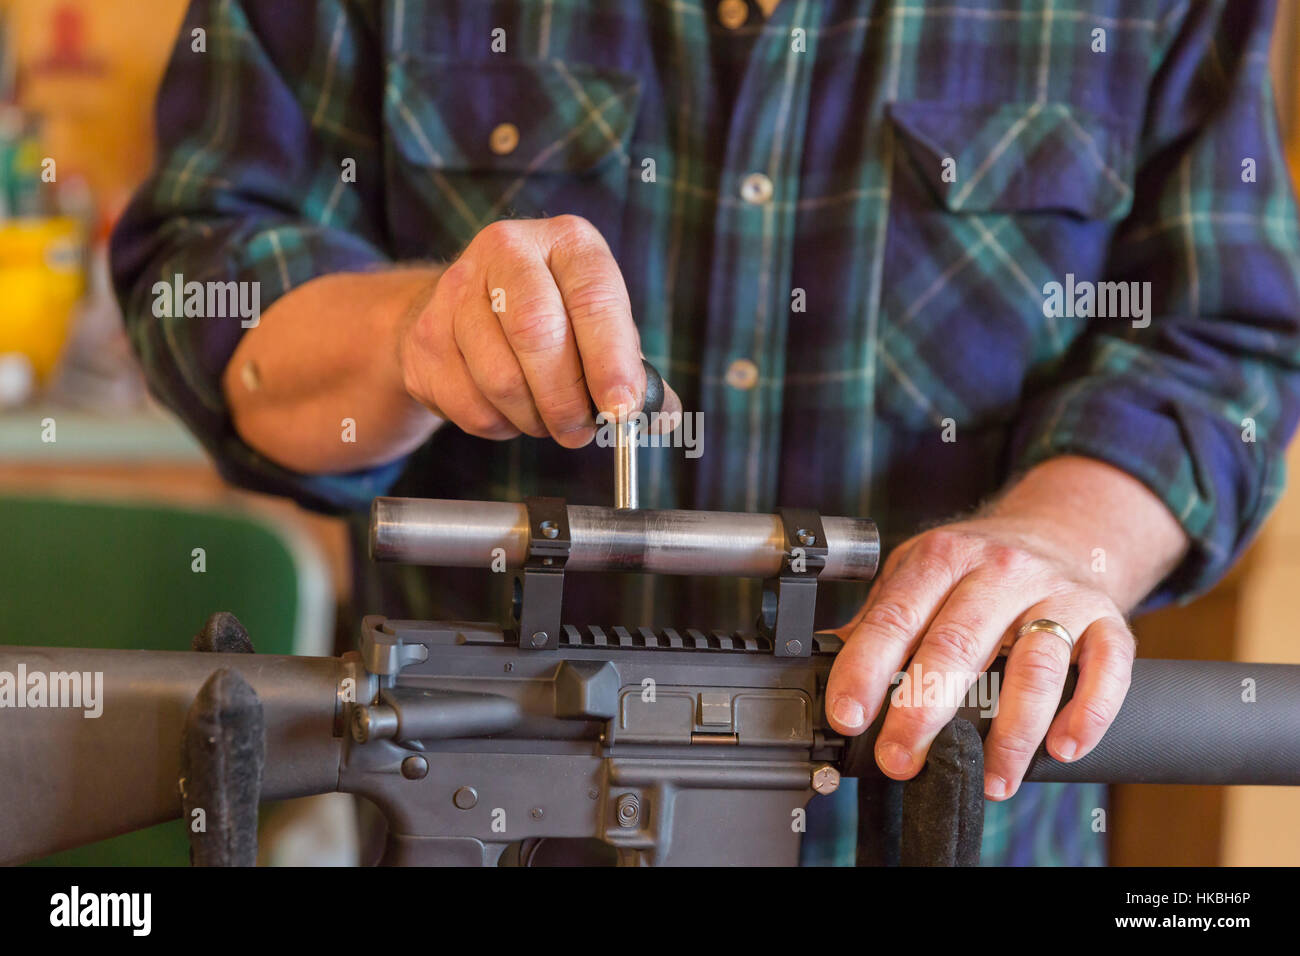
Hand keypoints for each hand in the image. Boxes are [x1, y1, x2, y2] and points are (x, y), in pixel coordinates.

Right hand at [399, 215, 679, 445]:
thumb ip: (636, 374)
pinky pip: (469, 403)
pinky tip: (509, 411)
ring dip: (532, 418)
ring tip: (546, 419)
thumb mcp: (601, 330)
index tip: (620, 408)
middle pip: (537, 333)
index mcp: (566, 242)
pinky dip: (499, 425)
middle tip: (580, 431)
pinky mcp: (425, 336)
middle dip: (565, 399)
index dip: (610, 360)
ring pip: (500, 378)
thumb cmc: (553, 322)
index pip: (593, 297)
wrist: (465, 312)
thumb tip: (661, 417)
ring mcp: (455, 289)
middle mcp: (507, 250)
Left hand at [824, 457, 1187, 799]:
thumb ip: (878, 619)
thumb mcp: (918, 573)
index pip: (896, 616)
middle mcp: (1001, 571)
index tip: (848, 716)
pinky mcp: (1107, 620)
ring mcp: (1058, 594)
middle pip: (958, 644)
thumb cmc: (977, 566)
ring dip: (1012, 732)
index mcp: (943, 558)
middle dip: (924, 710)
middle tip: (901, 758)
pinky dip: (1088, 712)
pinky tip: (1063, 748)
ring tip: (992, 779)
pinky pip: (1106, 669)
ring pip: (1035, 665)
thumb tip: (821, 665)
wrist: (1059, 530)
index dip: (866, 669)